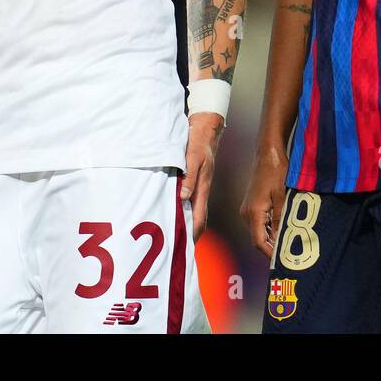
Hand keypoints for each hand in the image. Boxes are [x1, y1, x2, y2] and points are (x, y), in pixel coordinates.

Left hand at [181, 113, 223, 239]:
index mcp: (203, 188)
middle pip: (198, 219)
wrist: (205, 129)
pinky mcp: (195, 181)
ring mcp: (199, 187)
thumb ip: (189, 178)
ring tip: (175, 238)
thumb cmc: (199, 143)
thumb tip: (183, 198)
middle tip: (177, 250)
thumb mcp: (193, 158)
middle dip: (190, 235)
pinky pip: (189, 201)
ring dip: (186, 224)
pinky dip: (183, 211)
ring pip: (193, 211)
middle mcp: (202, 191)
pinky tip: (174, 214)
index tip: (185, 248)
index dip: (193, 234)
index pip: (199, 218)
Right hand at [240, 143, 288, 257]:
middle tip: (289, 254)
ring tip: (288, 243)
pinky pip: (259, 222)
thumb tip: (281, 239)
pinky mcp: (251, 204)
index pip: (259, 242)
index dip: (270, 253)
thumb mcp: (283, 197)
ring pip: (259, 231)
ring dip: (271, 237)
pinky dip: (269, 228)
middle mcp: (246, 213)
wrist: (268, 154)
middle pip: (258, 238)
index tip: (283, 260)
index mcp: (253, 213)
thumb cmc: (277, 172)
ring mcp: (247, 209)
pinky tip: (282, 228)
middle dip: (272, 247)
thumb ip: (280, 219)